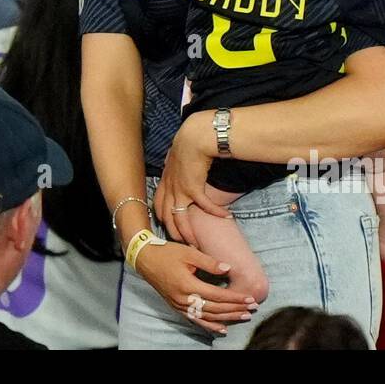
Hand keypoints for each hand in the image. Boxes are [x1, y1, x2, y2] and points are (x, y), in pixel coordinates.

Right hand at [133, 239, 257, 335]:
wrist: (145, 259)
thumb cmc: (167, 253)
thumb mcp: (188, 253)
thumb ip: (209, 262)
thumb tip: (228, 269)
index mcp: (188, 285)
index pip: (217, 295)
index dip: (235, 298)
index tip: (250, 298)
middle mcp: (184, 299)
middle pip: (214, 309)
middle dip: (235, 309)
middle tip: (252, 308)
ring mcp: (179, 305)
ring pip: (207, 317)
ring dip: (226, 318)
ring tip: (242, 317)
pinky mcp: (177, 307)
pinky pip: (196, 320)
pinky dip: (210, 325)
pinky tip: (222, 328)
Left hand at [155, 110, 231, 248]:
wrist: (192, 138)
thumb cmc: (186, 144)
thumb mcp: (175, 158)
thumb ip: (175, 167)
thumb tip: (179, 167)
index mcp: (164, 182)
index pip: (158, 206)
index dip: (163, 219)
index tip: (170, 228)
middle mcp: (169, 189)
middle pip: (167, 219)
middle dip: (174, 234)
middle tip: (183, 245)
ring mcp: (179, 190)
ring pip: (180, 220)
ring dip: (189, 234)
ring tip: (197, 245)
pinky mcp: (193, 188)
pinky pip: (205, 206)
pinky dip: (215, 212)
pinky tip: (226, 216)